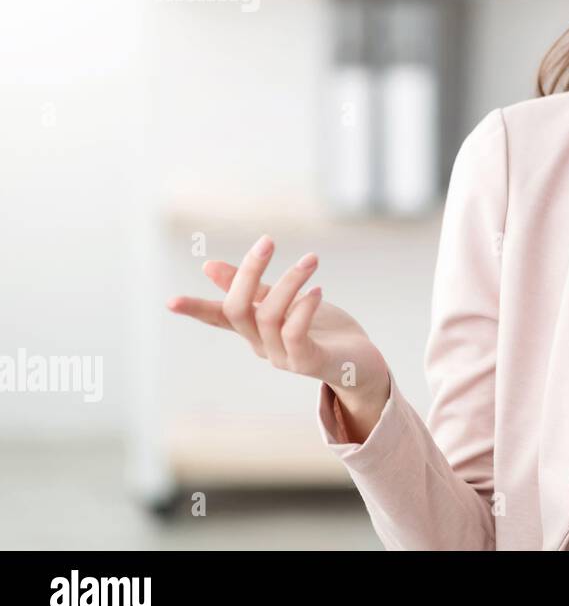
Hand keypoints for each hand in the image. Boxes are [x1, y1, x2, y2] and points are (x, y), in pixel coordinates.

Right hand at [166, 234, 389, 404]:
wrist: (361, 364)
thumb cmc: (324, 330)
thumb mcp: (286, 301)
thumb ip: (253, 286)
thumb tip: (207, 266)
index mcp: (254, 330)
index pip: (218, 317)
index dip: (196, 308)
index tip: (170, 301)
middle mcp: (262, 345)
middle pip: (238, 309)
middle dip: (249, 272)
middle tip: (267, 241)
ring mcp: (283, 357)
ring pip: (268, 315)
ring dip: (290, 281)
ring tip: (311, 260)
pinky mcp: (308, 362)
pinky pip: (295, 333)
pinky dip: (304, 307)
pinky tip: (318, 290)